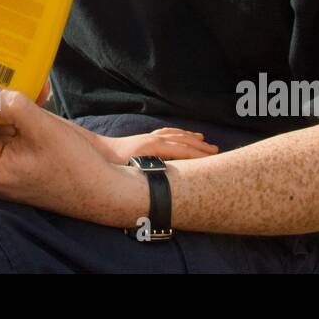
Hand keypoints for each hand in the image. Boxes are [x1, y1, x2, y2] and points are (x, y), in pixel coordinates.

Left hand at [0, 74, 144, 225]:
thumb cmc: (77, 168)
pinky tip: (39, 94)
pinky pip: (15, 133)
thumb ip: (12, 107)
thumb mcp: (43, 130)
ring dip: (11, 103)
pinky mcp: (24, 162)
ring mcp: (9, 167)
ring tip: (28, 81)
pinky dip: (23, 114)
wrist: (107, 193)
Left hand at [88, 129, 218, 164]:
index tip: (213, 160)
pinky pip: (167, 133)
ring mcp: (151, 137)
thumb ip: (152, 176)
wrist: (101, 151)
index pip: (183, 151)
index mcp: (155, 147)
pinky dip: (177, 133)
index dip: (199, 156)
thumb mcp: (135, 170)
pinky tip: (180, 134)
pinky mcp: (146, 138)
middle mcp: (155, 139)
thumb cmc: (117, 164)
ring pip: (176, 134)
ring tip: (203, 138)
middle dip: (200, 145)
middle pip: (183, 141)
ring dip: (190, 137)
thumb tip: (167, 185)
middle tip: (216, 150)